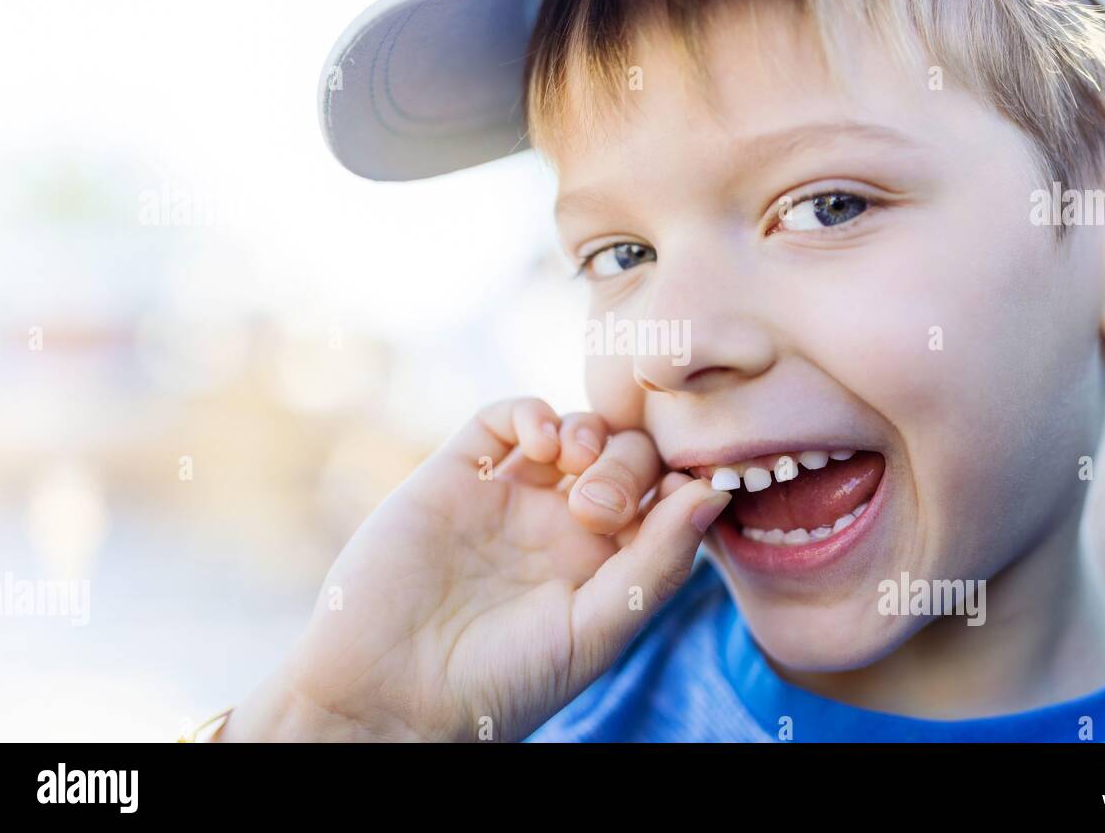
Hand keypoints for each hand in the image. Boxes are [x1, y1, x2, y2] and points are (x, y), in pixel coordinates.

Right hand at [217, 397, 729, 741]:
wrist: (389, 692)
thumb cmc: (500, 681)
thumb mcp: (595, 632)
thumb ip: (657, 562)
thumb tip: (715, 492)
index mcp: (604, 568)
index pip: (664, 499)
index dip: (681, 482)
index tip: (689, 486)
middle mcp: (561, 527)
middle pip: (626, 458)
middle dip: (629, 465)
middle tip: (599, 509)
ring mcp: (510, 497)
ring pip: (574, 430)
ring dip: (590, 432)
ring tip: (574, 464)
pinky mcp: (457, 475)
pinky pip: (504, 418)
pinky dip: (532, 412)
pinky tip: (539, 442)